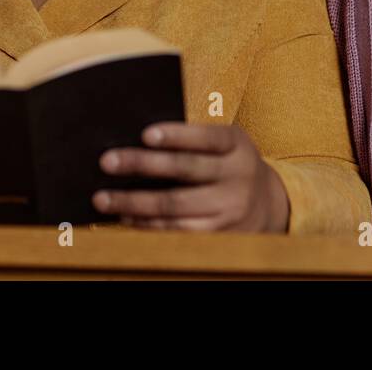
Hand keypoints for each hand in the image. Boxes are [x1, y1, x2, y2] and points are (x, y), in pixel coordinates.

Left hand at [93, 122, 288, 231]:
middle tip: (107, 161)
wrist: (268, 205)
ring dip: (134, 203)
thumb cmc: (229, 164)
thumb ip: (194, 140)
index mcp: (237, 145)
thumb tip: (136, 141)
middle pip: (185, 170)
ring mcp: (230, 209)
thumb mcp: (226, 144)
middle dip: (142, 164)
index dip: (177, 135)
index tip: (146, 134)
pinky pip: (177, 230)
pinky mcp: (220, 236)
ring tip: (103, 198)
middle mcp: (237, 176)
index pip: (206, 137)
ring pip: (175, 206)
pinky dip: (148, 224)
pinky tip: (126, 218)